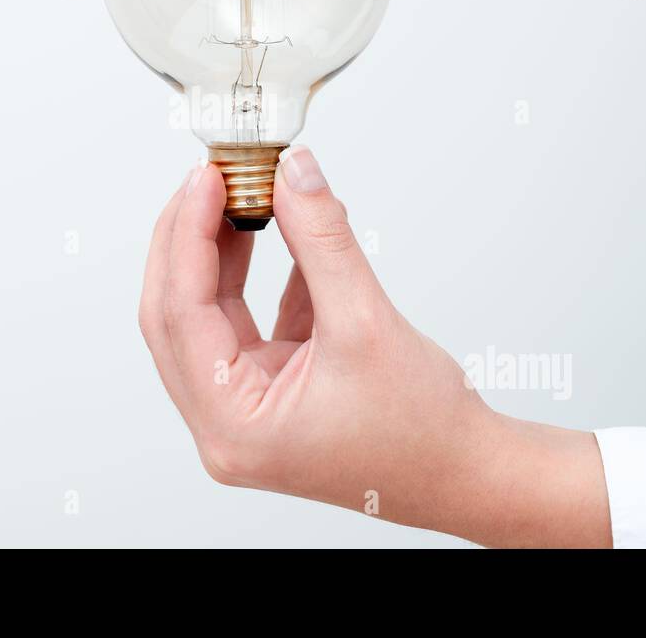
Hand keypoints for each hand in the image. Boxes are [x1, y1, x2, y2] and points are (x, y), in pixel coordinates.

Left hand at [139, 145, 611, 546]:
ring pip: (208, 314)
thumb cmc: (424, 430)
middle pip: (177, 313)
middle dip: (191, 240)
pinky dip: (257, 276)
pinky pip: (245, 322)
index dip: (188, 235)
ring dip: (222, 253)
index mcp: (231, 424)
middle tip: (213, 177)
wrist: (468, 472)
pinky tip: (276, 231)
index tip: (206, 178)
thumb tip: (292, 172)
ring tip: (240, 193)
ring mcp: (243, 409)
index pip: (180, 312)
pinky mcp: (269, 392)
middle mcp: (224, 423)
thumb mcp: (366, 320)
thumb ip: (322, 239)